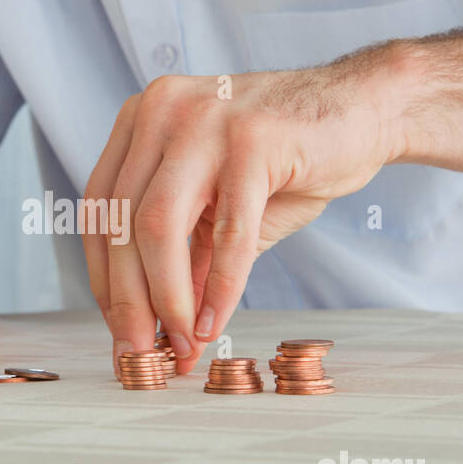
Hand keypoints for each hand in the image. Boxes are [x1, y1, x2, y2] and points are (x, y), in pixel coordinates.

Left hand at [82, 56, 404, 375]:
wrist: (362, 112)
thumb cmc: (286, 161)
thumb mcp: (219, 209)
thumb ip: (185, 256)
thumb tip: (158, 327)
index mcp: (141, 118)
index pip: (100, 208)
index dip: (103, 274)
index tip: (117, 325)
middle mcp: (161, 110)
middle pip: (121, 220)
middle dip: (129, 299)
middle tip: (141, 353)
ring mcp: (206, 120)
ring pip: (158, 225)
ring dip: (167, 298)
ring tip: (183, 343)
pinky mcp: (254, 139)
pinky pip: (228, 230)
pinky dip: (220, 286)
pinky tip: (216, 322)